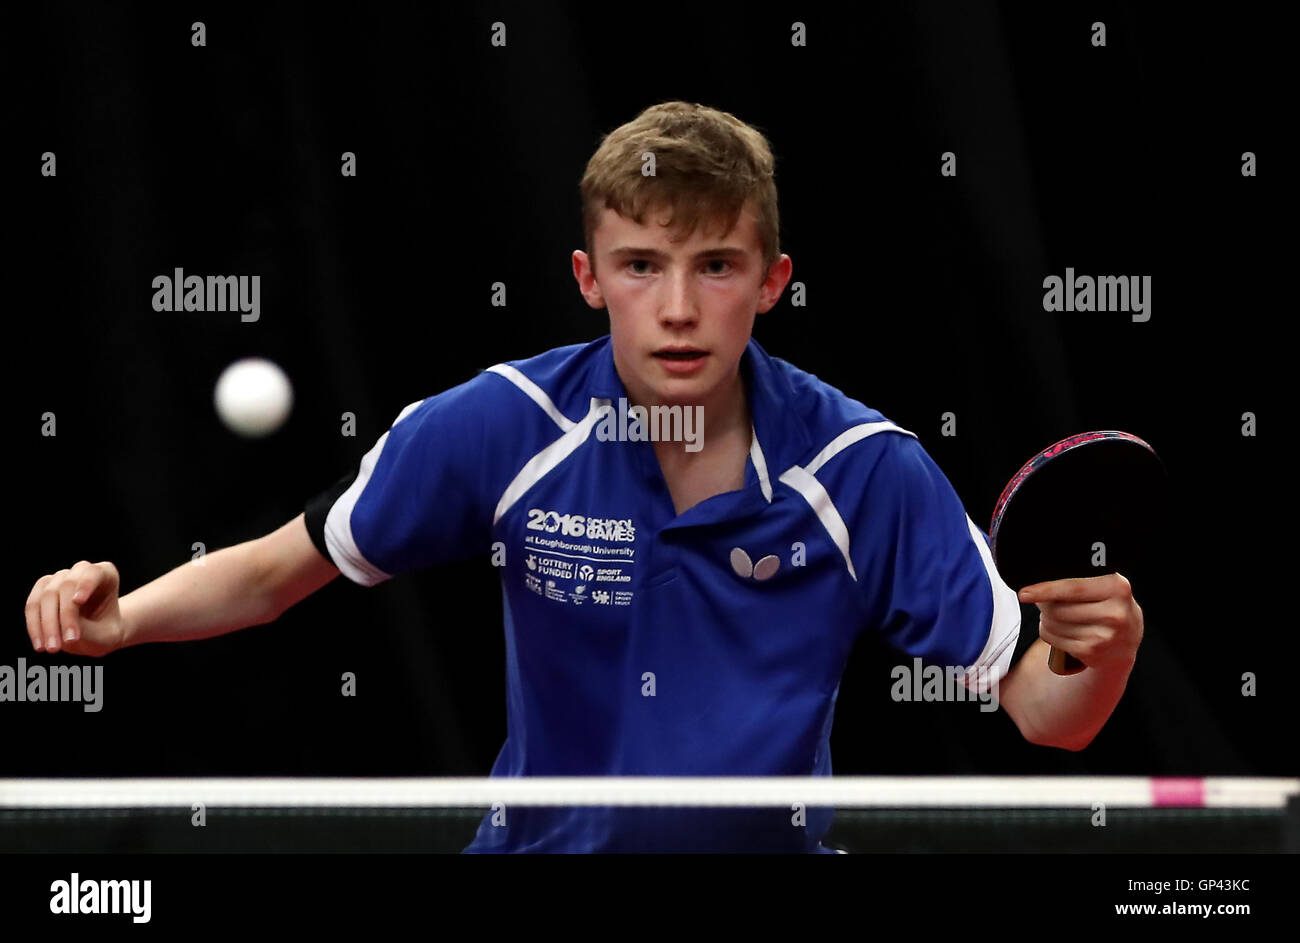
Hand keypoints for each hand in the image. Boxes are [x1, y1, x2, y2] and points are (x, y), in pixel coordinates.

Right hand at [24, 561, 124, 656]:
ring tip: (52, 649)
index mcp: (106, 574)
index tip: (78, 601)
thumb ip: (87, 629)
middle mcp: (81, 571)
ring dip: (47, 624)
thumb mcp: (106, 634)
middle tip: (69, 642)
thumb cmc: (105, 632)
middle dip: (65, 616)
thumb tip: (61, 629)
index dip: (85, 584)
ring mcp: (59, 579)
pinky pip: (32, 606)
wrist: (96, 635)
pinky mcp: (41, 590)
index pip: (93, 573)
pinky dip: (34, 626)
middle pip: (66, 586)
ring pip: (46, 596)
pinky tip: (40, 645)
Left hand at [1018, 572, 1142, 670]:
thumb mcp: (1103, 585)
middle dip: (1044, 603)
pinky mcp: (1092, 653)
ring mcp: (1104, 636)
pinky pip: (1053, 638)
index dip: (1045, 590)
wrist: (1127, 638)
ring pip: (1052, 624)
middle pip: (1057, 608)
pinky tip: (1061, 629)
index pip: (1073, 588)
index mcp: (1117, 588)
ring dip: (1046, 618)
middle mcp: (1114, 614)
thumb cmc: (1107, 604)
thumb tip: (1039, 582)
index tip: (1024, 593)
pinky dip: (1049, 632)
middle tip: (1046, 600)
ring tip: (1058, 615)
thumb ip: (1078, 579)